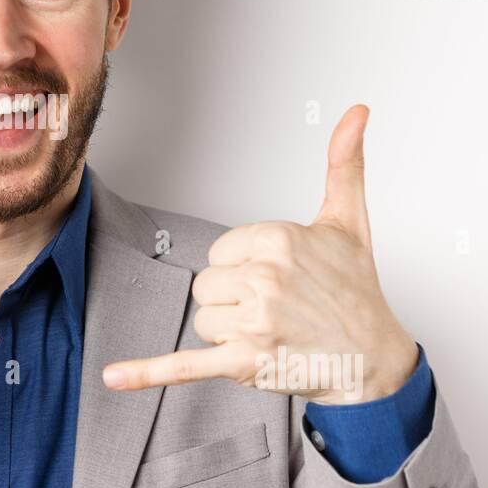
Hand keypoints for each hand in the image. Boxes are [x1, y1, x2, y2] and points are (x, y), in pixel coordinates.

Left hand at [102, 105, 417, 403]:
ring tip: (274, 334)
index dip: (245, 268)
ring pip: (202, 321)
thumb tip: (357, 111)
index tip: (282, 279)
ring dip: (230, 334)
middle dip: (234, 302)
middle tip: (280, 310)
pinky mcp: (246, 363)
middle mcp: (265, 278)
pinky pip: (186, 364)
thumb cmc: (356, 291)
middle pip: (206, 286)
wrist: (374, 359)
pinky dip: (149, 372)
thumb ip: (343, 163)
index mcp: (277, 238)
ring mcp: (255, 322)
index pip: (219, 252)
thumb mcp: (348, 220)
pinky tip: (113, 376)